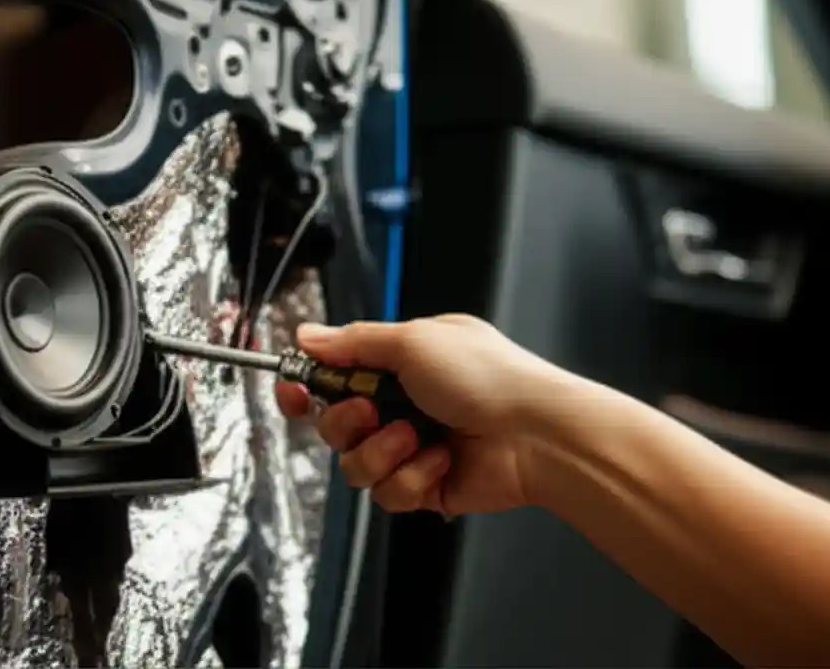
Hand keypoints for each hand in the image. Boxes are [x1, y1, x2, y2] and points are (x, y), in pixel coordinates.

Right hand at [275, 314, 561, 516]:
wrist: (537, 434)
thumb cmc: (488, 377)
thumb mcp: (414, 341)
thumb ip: (354, 342)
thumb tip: (307, 336)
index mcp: (397, 363)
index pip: (332, 375)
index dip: (305, 385)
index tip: (292, 391)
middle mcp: (400, 405)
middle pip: (333, 423)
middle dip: (346, 421)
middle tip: (371, 409)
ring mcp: (411, 448)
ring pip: (354, 464)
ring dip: (382, 451)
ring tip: (418, 437)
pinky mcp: (423, 486)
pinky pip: (387, 493)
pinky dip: (413, 477)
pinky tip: (442, 461)